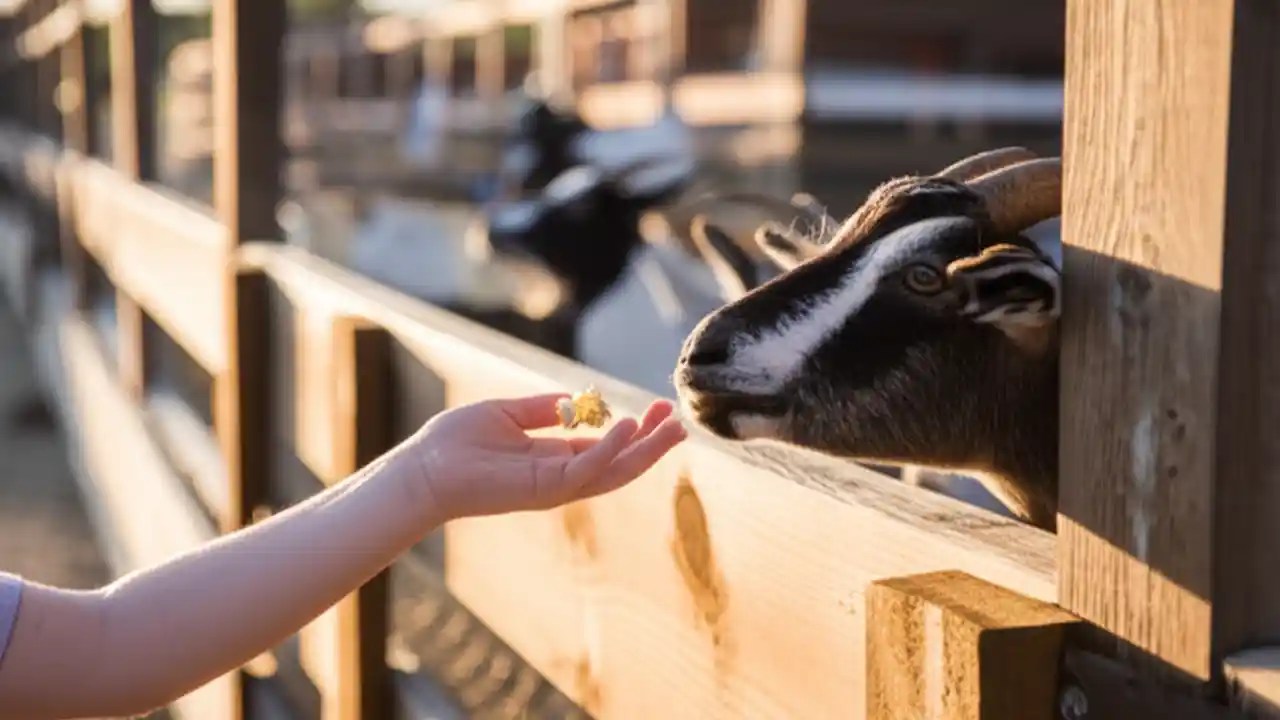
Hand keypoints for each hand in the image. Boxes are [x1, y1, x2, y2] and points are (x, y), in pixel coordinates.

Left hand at [404, 393, 686, 521]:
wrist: (424, 468)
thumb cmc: (455, 443)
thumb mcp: (507, 414)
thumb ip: (543, 409)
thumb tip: (575, 400)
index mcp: (554, 460)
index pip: (606, 448)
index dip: (635, 429)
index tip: (658, 407)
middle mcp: (560, 477)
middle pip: (619, 464)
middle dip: (651, 444)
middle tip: (679, 421)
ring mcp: (555, 486)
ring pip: (613, 472)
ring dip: (645, 451)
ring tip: (671, 427)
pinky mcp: (544, 488)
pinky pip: (587, 469)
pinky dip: (610, 450)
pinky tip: (627, 426)